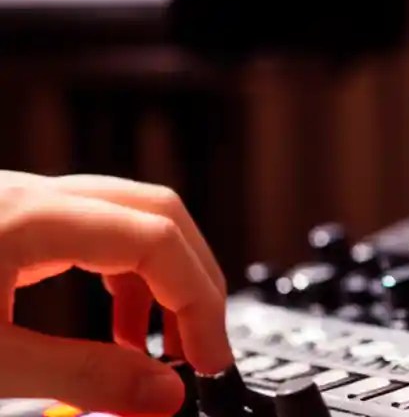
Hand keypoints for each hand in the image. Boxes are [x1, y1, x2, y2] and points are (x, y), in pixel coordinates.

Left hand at [0, 171, 232, 414]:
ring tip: (164, 347)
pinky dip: (125, 279)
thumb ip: (81, 376)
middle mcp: (31, 195)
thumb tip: (162, 392)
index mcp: (26, 216)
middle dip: (194, 282)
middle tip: (202, 348)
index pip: (155, 238)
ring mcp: (22, 203)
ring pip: (130, 220)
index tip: (208, 358)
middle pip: (157, 214)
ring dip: (162, 280)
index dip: (198, 299)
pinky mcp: (12, 222)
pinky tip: (121, 328)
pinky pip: (96, 234)